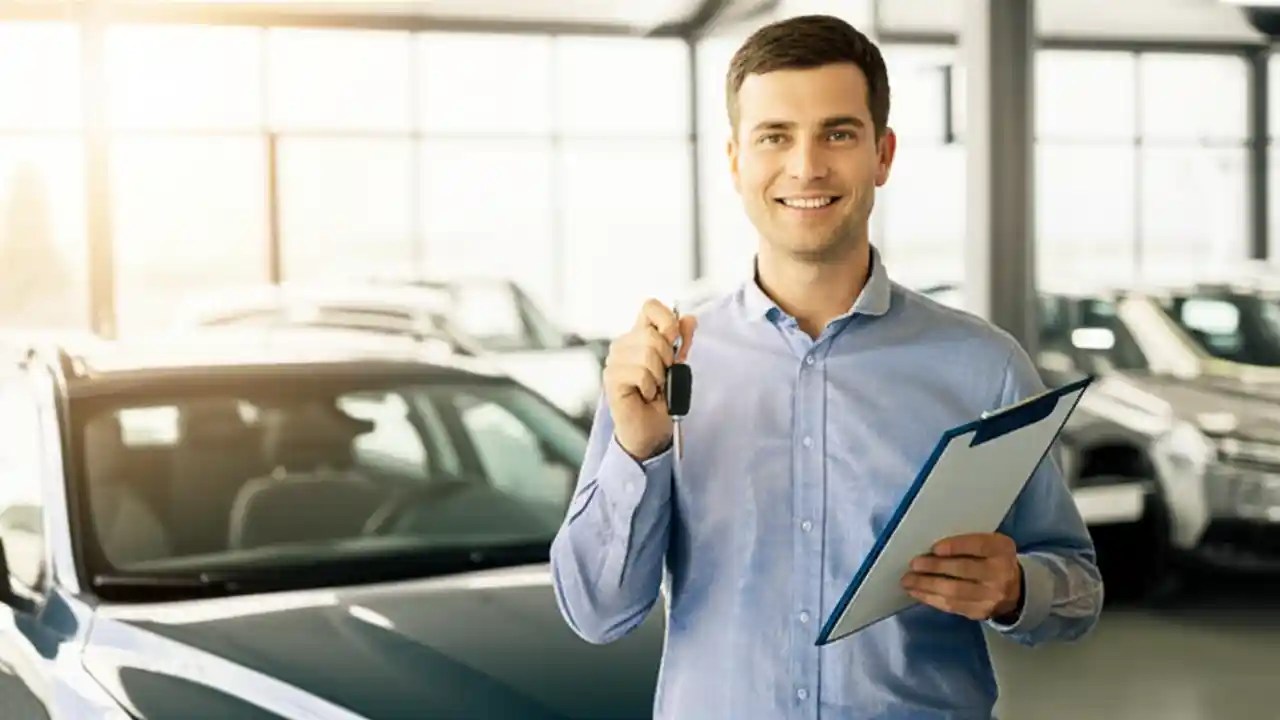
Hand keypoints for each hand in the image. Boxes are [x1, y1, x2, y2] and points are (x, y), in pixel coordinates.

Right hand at [603, 299, 696, 460]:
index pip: (650, 306)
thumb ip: (683, 341)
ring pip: (647, 353)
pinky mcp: (611, 378)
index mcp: (640, 335)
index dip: (667, 320)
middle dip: (668, 358)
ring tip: (654, 387)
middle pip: (652, 334)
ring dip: (659, 376)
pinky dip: (650, 387)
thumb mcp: (679, 366)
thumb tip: (690, 319)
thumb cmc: (662, 399)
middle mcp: (624, 344)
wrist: (651, 430)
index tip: (674, 341)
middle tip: (664, 376)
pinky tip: (645, 395)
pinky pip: (640, 373)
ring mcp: (615, 360)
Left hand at [900, 533, 1022, 622]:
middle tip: (914, 564)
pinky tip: (917, 592)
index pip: (978, 546)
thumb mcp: (989, 544)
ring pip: (954, 591)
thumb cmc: (991, 559)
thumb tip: (931, 549)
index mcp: (1001, 550)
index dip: (955, 547)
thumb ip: (968, 544)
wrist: (1014, 590)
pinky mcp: (979, 612)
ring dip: (927, 585)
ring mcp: (990, 597)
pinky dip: (930, 598)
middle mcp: (1000, 574)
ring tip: (908, 580)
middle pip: (964, 570)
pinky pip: (951, 606)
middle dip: (935, 567)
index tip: (934, 548)